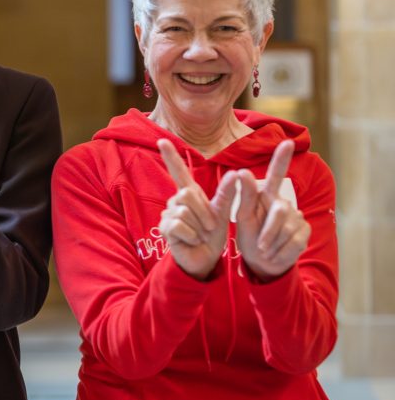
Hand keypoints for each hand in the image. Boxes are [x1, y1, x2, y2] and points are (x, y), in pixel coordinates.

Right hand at [158, 139, 236, 279]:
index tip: (161, 140)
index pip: (178, 171)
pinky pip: (179, 225)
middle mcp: (176, 201)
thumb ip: (228, 193)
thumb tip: (237, 172)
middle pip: (187, 194)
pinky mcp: (165, 228)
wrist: (205, 259)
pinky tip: (192, 241)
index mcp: (190, 194)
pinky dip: (192, 235)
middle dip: (204, 212)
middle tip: (209, 227)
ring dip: (199, 226)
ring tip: (201, 235)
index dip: (170, 156)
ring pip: (184, 211)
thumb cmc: (212, 235)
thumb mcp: (223, 213)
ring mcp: (168, 214)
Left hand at [233, 140, 309, 280]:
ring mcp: (297, 216)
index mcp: (266, 196)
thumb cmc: (249, 237)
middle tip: (259, 245)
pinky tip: (277, 252)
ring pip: (287, 228)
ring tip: (266, 248)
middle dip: (268, 231)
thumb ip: (244, 196)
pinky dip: (282, 250)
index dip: (281, 158)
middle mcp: (283, 203)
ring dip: (273, 243)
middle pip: (280, 211)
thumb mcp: (242, 218)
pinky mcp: (305, 231)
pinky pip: (295, 241)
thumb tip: (242, 170)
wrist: (262, 262)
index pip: (276, 174)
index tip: (288, 142)